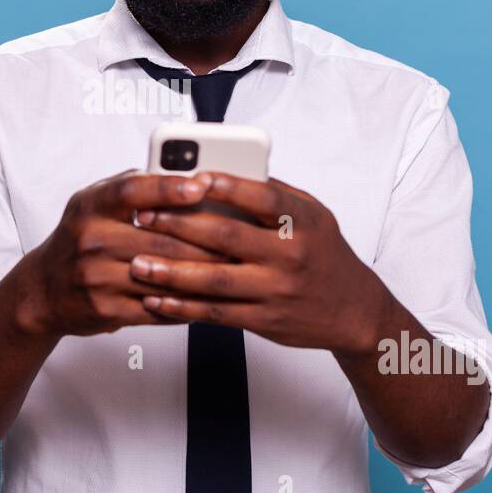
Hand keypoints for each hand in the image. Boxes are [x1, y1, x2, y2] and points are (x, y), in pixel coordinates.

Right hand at [17, 170, 229, 338]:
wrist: (43, 290)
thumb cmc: (79, 238)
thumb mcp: (92, 203)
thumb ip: (130, 187)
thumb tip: (180, 171)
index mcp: (91, 206)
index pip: (132, 190)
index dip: (169, 186)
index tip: (203, 184)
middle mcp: (91, 239)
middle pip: (160, 237)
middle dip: (206, 238)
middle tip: (240, 235)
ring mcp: (97, 277)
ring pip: (163, 274)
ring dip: (203, 273)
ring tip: (235, 266)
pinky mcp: (106, 309)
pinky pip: (156, 306)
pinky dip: (186, 302)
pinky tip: (208, 296)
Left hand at [128, 172, 387, 355]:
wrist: (353, 312)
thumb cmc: (325, 253)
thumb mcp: (314, 215)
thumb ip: (275, 195)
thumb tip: (226, 171)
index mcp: (303, 222)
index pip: (263, 198)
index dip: (228, 186)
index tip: (193, 177)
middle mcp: (290, 255)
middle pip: (228, 238)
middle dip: (180, 225)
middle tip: (144, 216)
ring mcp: (276, 291)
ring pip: (215, 280)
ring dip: (172, 272)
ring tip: (138, 263)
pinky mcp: (264, 320)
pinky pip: (217, 313)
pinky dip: (183, 307)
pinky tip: (156, 300)